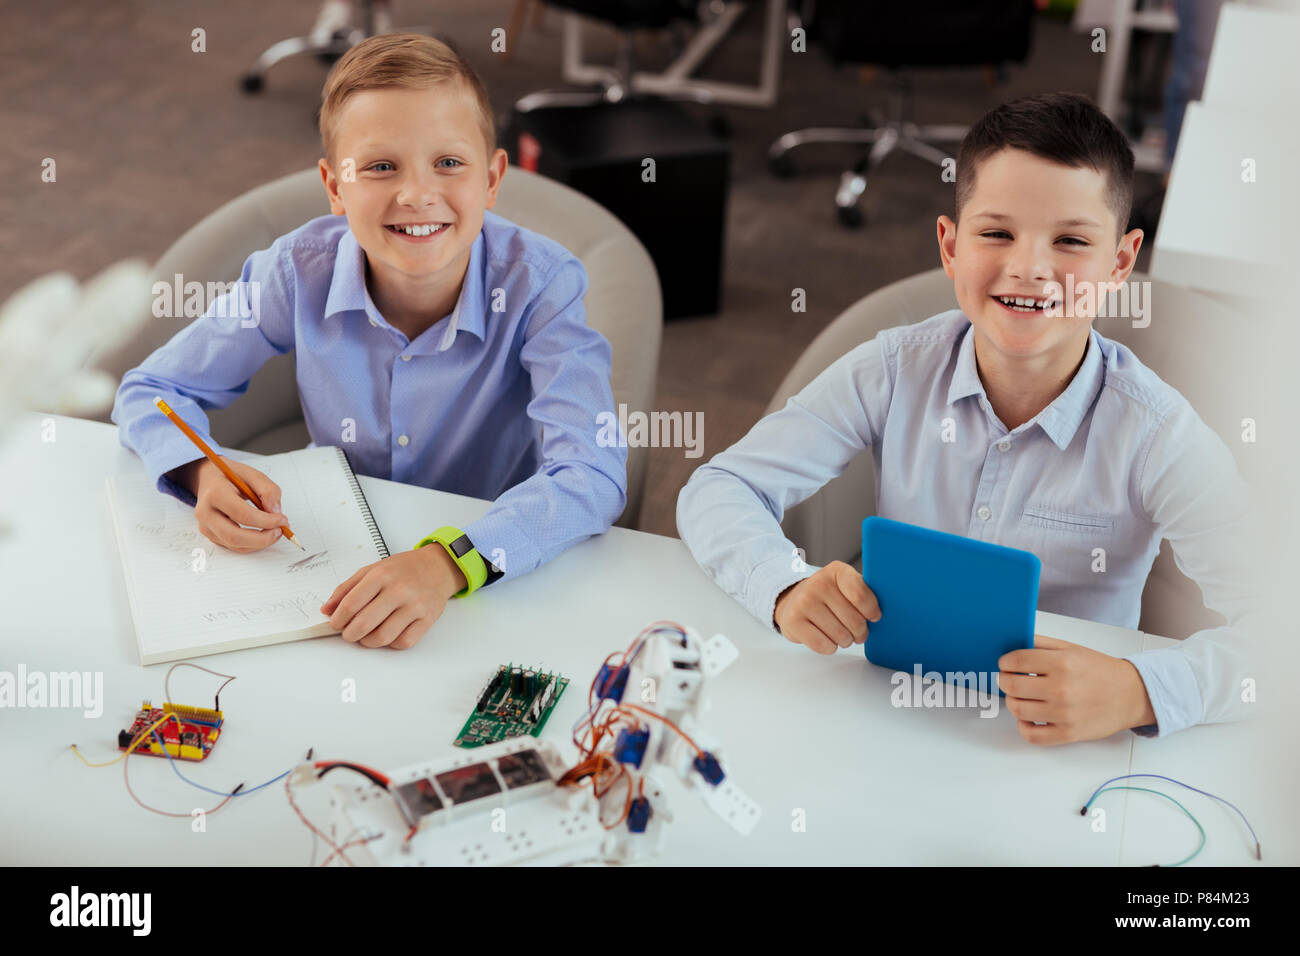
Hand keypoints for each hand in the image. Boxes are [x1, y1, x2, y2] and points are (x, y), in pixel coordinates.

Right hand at [181, 457, 286, 552]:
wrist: (209, 479)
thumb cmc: (231, 476)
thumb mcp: (253, 475)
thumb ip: (268, 491)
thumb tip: (276, 512)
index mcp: (215, 493)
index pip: (241, 514)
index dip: (265, 521)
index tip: (282, 520)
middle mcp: (206, 512)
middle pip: (234, 536)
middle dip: (262, 538)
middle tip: (280, 531)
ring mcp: (205, 526)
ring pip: (235, 545)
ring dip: (260, 543)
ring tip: (274, 532)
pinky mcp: (210, 535)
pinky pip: (234, 547)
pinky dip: (252, 544)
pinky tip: (263, 534)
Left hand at [319, 544, 467, 648]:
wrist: (438, 567)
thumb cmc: (404, 569)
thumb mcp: (372, 569)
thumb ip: (347, 588)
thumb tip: (327, 609)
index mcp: (382, 575)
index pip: (351, 603)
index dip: (338, 619)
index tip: (335, 623)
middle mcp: (399, 590)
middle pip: (365, 623)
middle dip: (350, 634)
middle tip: (348, 633)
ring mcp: (415, 606)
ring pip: (383, 637)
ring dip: (368, 641)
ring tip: (366, 636)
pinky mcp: (427, 619)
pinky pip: (404, 642)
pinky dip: (391, 644)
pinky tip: (388, 635)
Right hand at [773, 560, 881, 654]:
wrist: (793, 601)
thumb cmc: (829, 597)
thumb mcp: (846, 586)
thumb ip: (864, 593)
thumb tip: (881, 613)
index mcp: (837, 571)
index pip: (861, 594)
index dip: (871, 611)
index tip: (874, 617)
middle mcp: (818, 583)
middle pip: (854, 620)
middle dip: (860, 632)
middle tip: (857, 632)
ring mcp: (803, 602)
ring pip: (840, 636)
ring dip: (845, 641)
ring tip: (840, 633)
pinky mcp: (793, 621)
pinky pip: (824, 646)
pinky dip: (830, 647)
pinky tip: (826, 637)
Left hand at [998, 634, 1156, 744]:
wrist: (1132, 695)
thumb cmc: (1101, 671)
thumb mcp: (1071, 648)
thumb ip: (1040, 643)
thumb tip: (1012, 641)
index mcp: (1062, 663)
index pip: (1015, 661)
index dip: (1005, 662)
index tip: (1006, 664)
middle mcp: (1062, 689)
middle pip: (1011, 686)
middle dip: (1005, 680)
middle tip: (1009, 679)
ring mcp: (1064, 714)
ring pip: (1017, 710)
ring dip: (1013, 702)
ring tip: (1021, 696)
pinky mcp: (1068, 734)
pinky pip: (1031, 735)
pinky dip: (1023, 726)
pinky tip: (1029, 717)